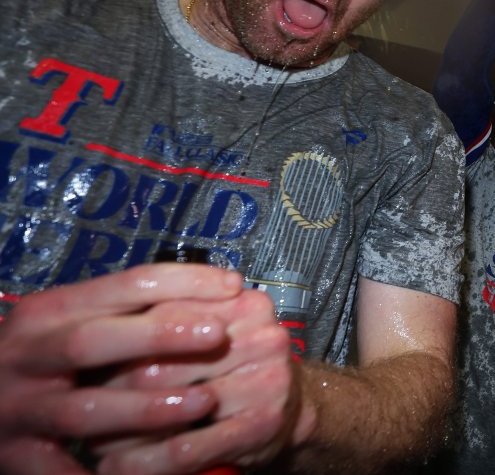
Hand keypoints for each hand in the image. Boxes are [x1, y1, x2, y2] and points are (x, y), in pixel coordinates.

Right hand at [0, 264, 242, 474]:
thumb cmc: (41, 358)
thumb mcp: (72, 321)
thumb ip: (128, 311)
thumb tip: (215, 292)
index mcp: (49, 313)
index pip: (121, 286)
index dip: (181, 281)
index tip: (231, 284)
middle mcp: (27, 356)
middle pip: (93, 341)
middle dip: (160, 336)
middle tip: (218, 333)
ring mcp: (20, 408)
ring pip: (82, 410)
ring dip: (146, 408)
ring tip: (202, 402)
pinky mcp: (16, 455)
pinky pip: (61, 471)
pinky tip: (150, 473)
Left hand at [93, 288, 299, 474]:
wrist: (292, 407)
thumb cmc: (236, 368)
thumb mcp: (211, 330)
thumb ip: (169, 318)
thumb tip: (92, 335)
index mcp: (244, 303)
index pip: (162, 315)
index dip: (116, 342)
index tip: (87, 363)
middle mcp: (263, 336)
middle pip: (158, 364)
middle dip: (111, 393)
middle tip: (84, 409)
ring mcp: (267, 380)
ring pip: (166, 409)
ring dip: (122, 433)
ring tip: (97, 441)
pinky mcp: (261, 424)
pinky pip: (186, 448)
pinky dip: (145, 463)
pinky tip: (120, 467)